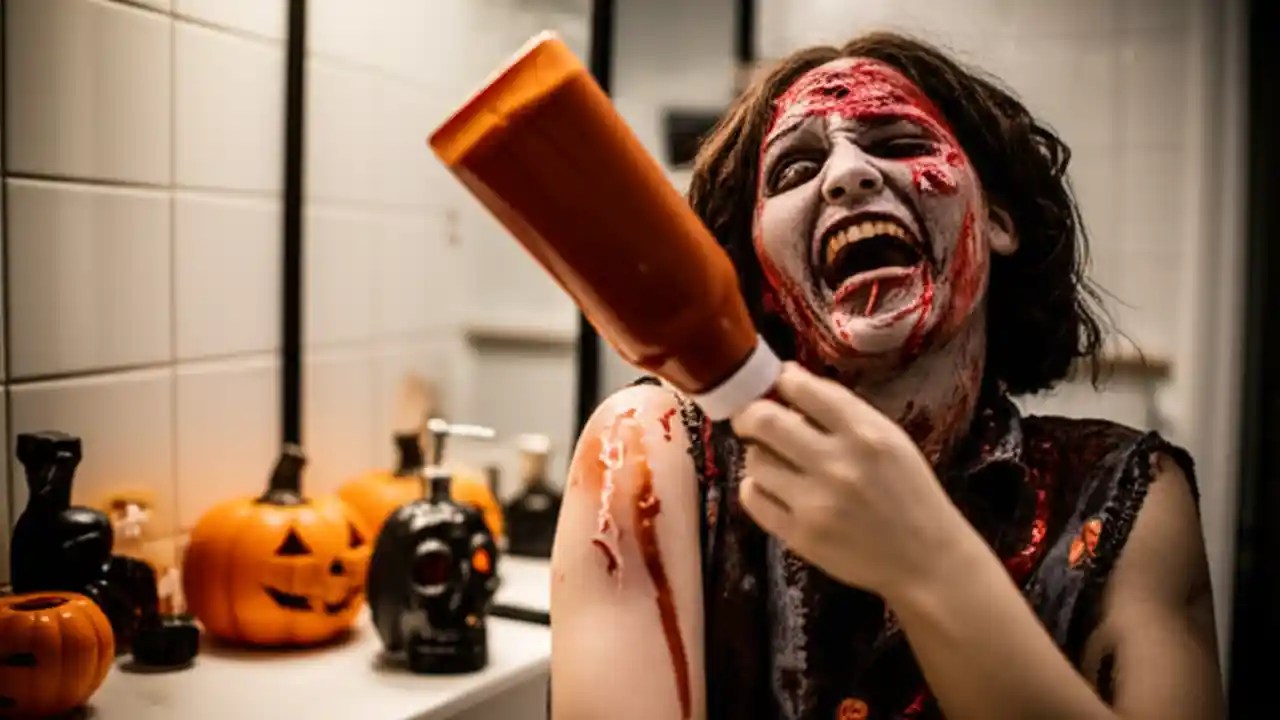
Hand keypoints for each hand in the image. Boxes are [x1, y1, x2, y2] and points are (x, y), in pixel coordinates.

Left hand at [730, 362, 978, 598]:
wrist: (925, 559)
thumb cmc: (909, 492)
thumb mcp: (891, 439)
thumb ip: (843, 410)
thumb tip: (791, 378)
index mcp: (865, 434)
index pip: (803, 389)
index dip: (782, 380)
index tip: (778, 383)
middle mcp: (837, 465)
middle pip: (764, 421)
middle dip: (750, 414)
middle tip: (751, 419)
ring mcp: (815, 503)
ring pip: (755, 460)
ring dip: (758, 454)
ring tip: (775, 459)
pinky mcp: (799, 536)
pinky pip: (752, 498)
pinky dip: (756, 486)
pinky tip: (772, 486)